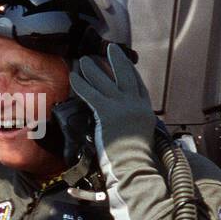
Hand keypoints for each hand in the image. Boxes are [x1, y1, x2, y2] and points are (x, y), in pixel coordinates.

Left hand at [70, 44, 160, 219]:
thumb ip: (133, 128)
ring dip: (93, 69)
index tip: (123, 62)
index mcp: (146, 111)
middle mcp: (136, 105)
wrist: (135, 170)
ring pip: (106, 81)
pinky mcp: (108, 112)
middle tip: (108, 49)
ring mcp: (123, 107)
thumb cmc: (136, 163)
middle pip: (126, 75)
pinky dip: (82, 85)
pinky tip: (74, 78)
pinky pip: (92, 94)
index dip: (131, 72)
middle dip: (116, 60)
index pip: (139, 86)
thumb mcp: (141, 140)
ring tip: (84, 61)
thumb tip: (122, 126)